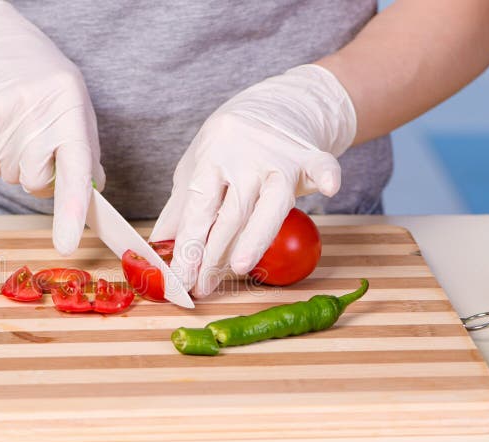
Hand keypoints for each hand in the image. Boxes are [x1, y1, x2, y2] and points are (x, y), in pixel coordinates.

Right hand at [0, 1, 103, 254]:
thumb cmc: (47, 86)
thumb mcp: (77, 107)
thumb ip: (87, 153)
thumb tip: (92, 194)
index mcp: (68, 110)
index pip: (74, 170)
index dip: (71, 209)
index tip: (66, 245)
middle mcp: (34, 115)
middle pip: (34, 184)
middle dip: (39, 175)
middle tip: (39, 142)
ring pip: (9, 177)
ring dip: (15, 162)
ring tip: (18, 126)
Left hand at [149, 64, 356, 297]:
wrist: (273, 106)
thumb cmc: (228, 146)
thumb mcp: (197, 169)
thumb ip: (181, 208)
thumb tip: (158, 247)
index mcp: (210, 158)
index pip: (198, 209)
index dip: (189, 246)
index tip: (181, 278)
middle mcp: (243, 157)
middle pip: (230, 214)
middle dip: (214, 256)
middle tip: (203, 288)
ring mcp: (278, 157)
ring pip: (270, 202)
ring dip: (256, 236)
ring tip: (240, 267)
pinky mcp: (308, 156)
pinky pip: (322, 164)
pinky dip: (328, 174)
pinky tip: (330, 188)